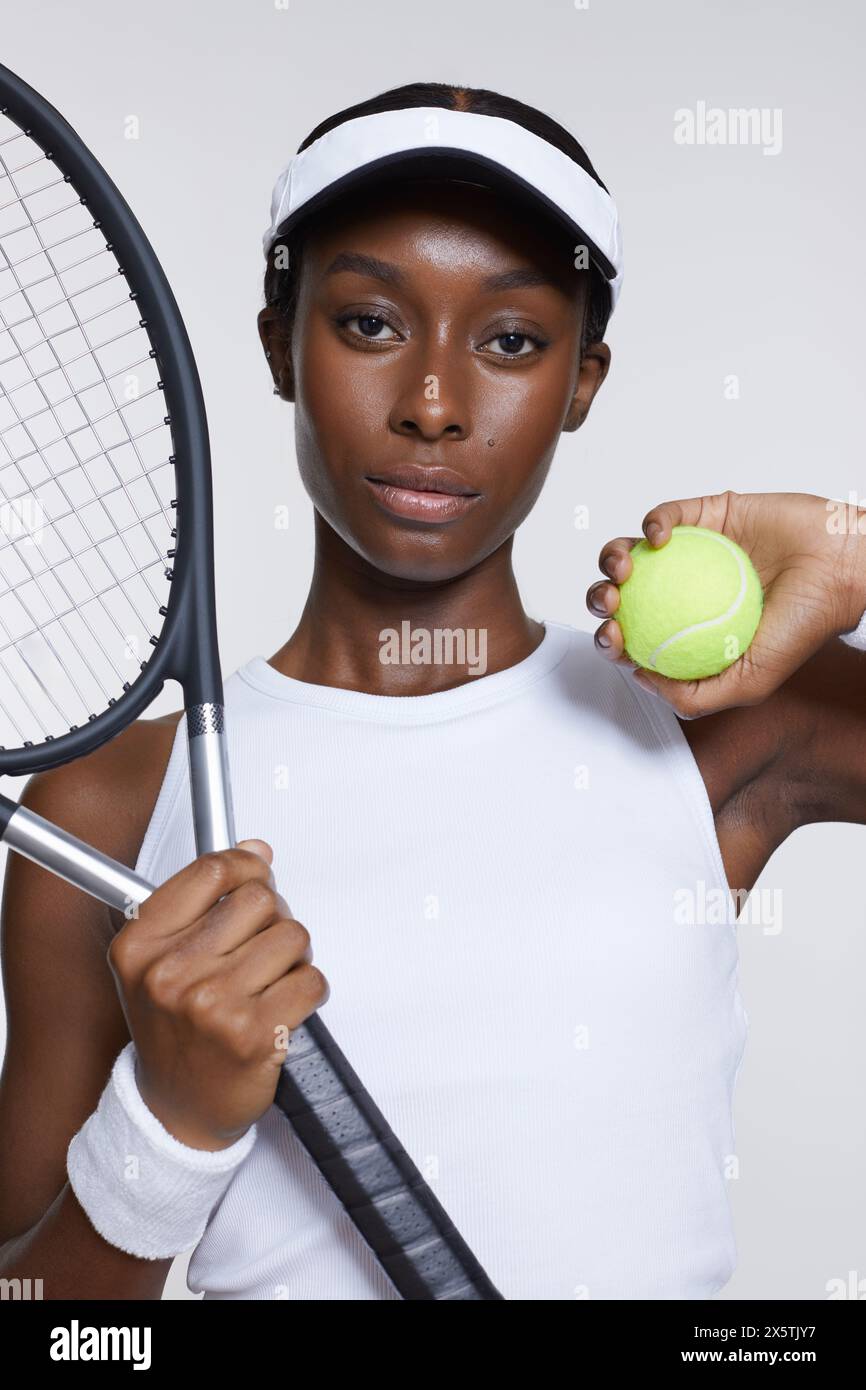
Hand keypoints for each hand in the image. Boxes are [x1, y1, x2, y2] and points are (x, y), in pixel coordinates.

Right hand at [107, 840, 328, 1149]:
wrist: (178, 1111)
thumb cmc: (176, 1032)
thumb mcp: (163, 960)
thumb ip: (204, 900)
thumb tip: (256, 851)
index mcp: (141, 945)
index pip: (212, 871)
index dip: (248, 867)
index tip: (258, 876)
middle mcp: (169, 973)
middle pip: (260, 899)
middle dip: (275, 917)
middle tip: (265, 947)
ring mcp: (211, 1006)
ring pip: (293, 936)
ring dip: (295, 956)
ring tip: (273, 980)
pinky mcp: (253, 1035)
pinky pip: (312, 981)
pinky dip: (311, 989)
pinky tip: (288, 1006)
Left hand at [586, 490, 865, 718]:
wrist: (841, 571)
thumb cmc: (804, 627)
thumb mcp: (749, 683)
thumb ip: (694, 694)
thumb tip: (639, 676)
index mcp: (685, 629)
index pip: (635, 636)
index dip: (611, 639)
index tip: (614, 639)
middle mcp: (680, 591)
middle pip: (622, 594)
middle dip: (601, 600)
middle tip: (612, 605)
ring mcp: (690, 552)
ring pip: (632, 552)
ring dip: (613, 558)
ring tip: (625, 569)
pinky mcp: (704, 514)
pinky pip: (665, 515)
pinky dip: (653, 523)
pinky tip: (657, 537)